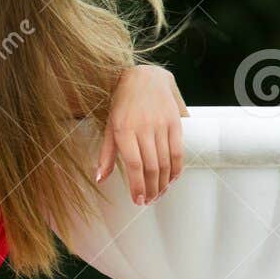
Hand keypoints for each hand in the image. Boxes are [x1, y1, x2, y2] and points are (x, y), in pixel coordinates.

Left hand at [95, 64, 188, 205]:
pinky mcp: (176, 122)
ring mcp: (161, 125)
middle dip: (151, 188)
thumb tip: (100, 178)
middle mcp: (144, 128)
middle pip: (151, 166)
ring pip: (166, 161)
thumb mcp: (109, 126)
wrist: (145, 77)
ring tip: (159, 194)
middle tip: (149, 201)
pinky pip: (179, 150)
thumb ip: (106, 154)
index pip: (133, 165)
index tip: (138, 200)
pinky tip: (172, 179)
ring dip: (163, 182)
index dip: (137, 185)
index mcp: (123, 130)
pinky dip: (177, 168)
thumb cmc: (122, 104)